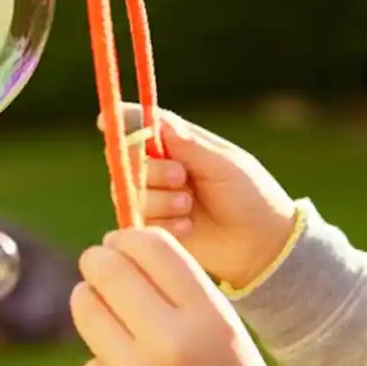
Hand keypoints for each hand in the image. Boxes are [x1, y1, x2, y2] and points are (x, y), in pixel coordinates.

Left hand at [72, 228, 272, 365]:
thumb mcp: (220, 331)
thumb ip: (178, 289)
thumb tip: (114, 245)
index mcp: (210, 318)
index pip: (151, 245)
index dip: (127, 238)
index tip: (120, 244)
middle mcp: (172, 345)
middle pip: (107, 269)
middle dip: (98, 264)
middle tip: (101, 270)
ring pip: (87, 308)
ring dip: (92, 306)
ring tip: (113, 318)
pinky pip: (91, 364)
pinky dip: (103, 365)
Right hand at [102, 105, 296, 287]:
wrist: (261, 244)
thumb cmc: (250, 195)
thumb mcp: (224, 164)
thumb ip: (189, 144)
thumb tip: (157, 120)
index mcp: (176, 144)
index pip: (140, 126)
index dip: (121, 120)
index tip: (105, 121)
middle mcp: (159, 168)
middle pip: (126, 159)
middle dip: (151, 169)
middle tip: (181, 177)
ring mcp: (154, 198)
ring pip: (130, 192)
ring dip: (160, 199)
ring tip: (189, 207)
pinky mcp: (153, 227)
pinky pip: (138, 221)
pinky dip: (162, 223)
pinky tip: (187, 227)